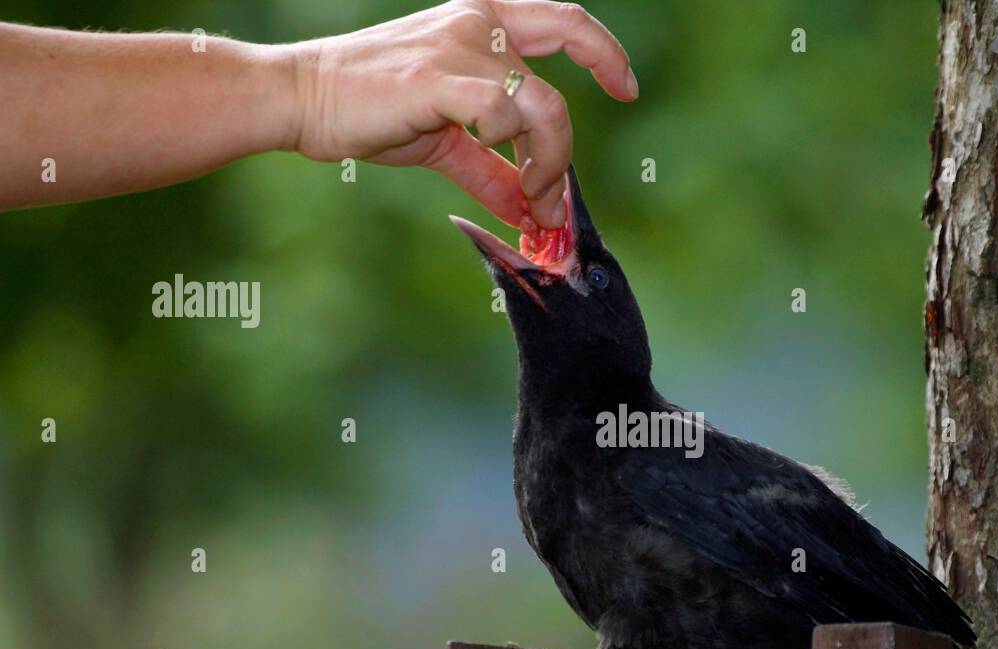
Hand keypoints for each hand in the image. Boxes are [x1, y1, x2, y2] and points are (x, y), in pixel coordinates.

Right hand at [290, 0, 636, 227]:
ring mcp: (460, 45)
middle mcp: (477, 21)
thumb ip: (493, 170)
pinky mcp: (440, 76)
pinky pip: (504, 113)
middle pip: (564, 62)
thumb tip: (529, 211)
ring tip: (534, 198)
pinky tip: (502, 174)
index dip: (604, 50)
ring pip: (543, 105)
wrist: (303, 100)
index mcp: (481, 20)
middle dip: (578, 127)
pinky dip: (513, 153)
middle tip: (560, 186)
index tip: (625, 87)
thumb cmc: (372, 111)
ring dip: (550, 162)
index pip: (564, 18)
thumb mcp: (446, 141)